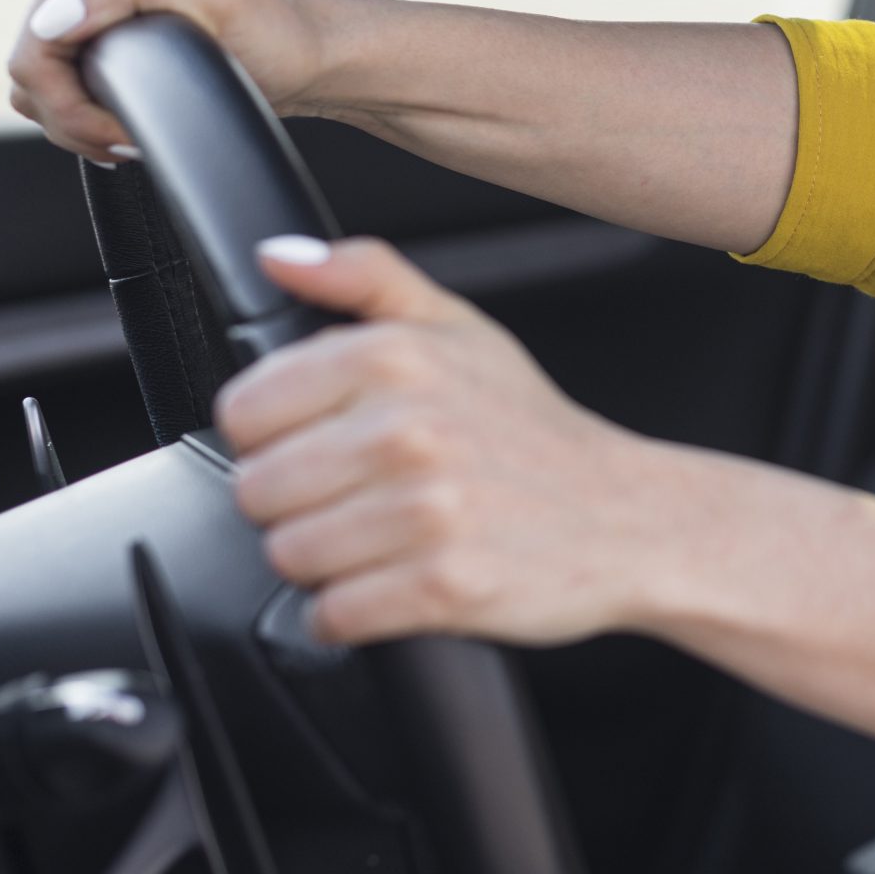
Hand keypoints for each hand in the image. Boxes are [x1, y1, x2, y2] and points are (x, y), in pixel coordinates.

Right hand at [9, 0, 337, 162]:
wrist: (295, 50)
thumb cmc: (268, 22)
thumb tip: (52, 17)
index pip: (33, 45)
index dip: (71, 102)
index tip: (128, 128)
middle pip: (29, 71)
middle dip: (76, 118)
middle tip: (130, 140)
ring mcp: (74, 2)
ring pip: (33, 87)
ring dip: (77, 124)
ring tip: (128, 136)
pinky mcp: (83, 35)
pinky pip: (49, 90)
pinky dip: (80, 118)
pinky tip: (119, 126)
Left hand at [218, 233, 678, 646]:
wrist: (630, 517)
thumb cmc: (534, 431)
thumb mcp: (462, 328)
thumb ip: (365, 277)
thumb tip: (276, 259)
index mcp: (397, 357)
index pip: (244, 411)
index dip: (275, 435)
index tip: (322, 443)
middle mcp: (409, 429)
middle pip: (258, 492)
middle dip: (297, 504)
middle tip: (360, 498)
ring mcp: (427, 511)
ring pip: (288, 556)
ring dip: (325, 561)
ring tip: (381, 540)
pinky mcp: (442, 586)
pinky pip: (333, 615)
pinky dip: (352, 613)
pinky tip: (395, 583)